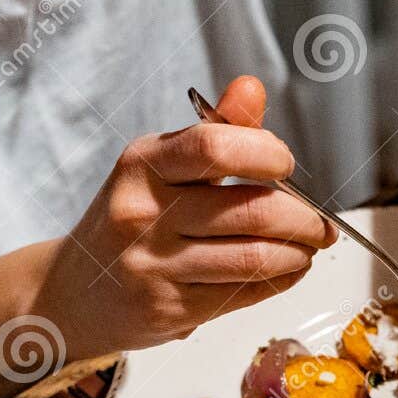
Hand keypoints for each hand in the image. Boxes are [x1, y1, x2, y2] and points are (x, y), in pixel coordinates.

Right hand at [31, 76, 333, 358]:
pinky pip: (244, 293)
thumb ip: (213, 132)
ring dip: (298, 253)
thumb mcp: (160, 168)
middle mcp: (143, 213)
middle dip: (302, 218)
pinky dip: (281, 280)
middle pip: (250, 210)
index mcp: (143, 164)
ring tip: (309, 246)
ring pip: (254, 258)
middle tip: (320, 222)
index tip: (287, 166)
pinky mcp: (168, 309)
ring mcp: (154, 265)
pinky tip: (290, 269)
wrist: (77, 291)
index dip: (267, 154)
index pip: (216, 147)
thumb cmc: (131, 222)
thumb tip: (252, 88)